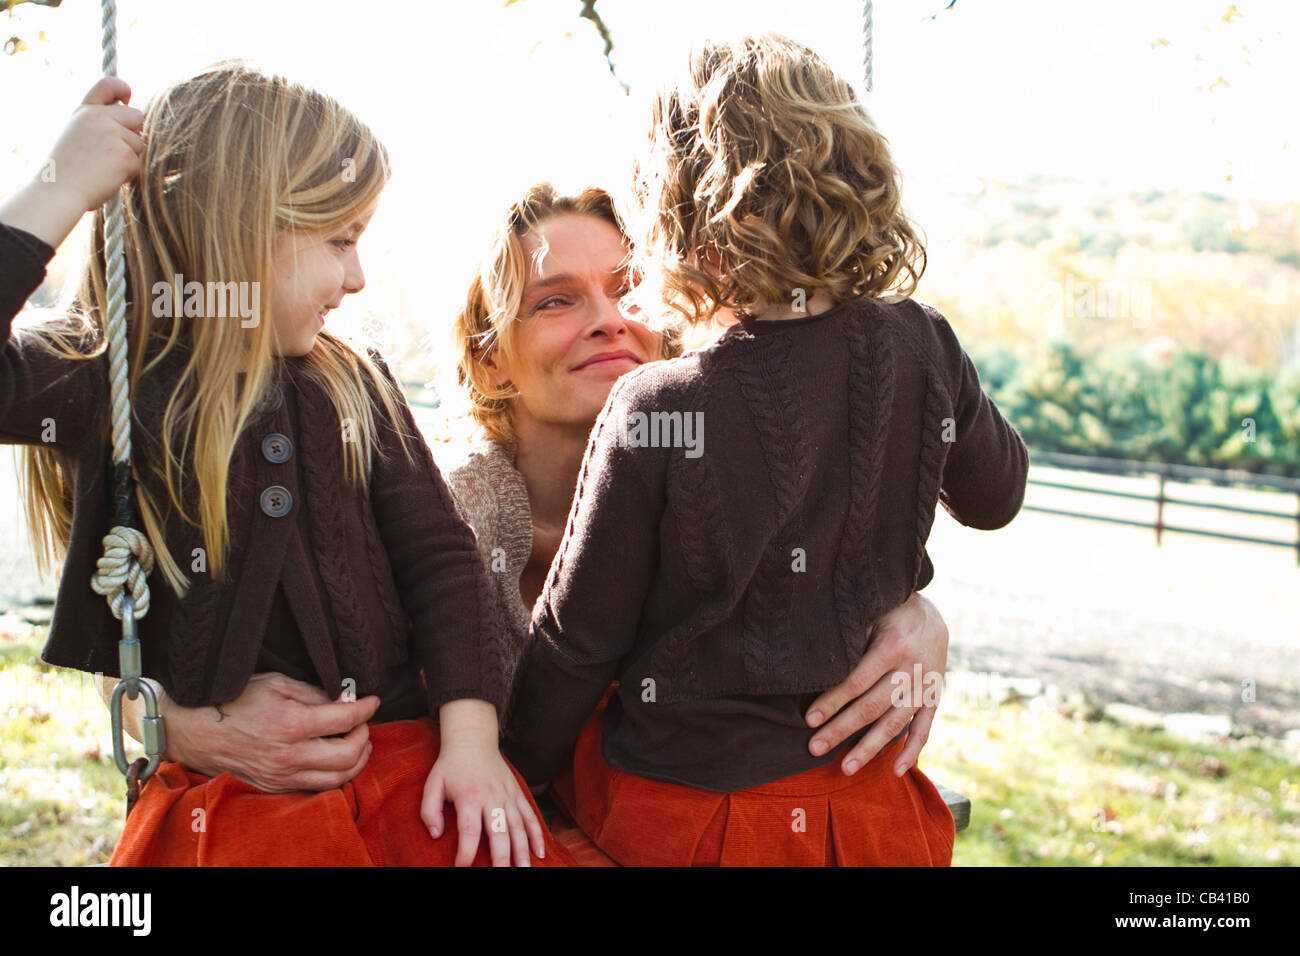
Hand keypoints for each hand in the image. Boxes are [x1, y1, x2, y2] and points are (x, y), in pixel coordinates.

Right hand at [0, 76, 144, 247]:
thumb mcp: (76, 135)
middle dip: (133, 134)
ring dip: (130, 158)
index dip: (122, 88)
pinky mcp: (124, 154)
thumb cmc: (66, 170)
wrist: (57, 191)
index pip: (107, 85)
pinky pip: (140, 162)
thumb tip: (128, 114)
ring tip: (104, 168)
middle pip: (137, 116)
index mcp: (84, 111)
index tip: (127, 97)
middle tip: (113, 153)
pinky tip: (108, 177)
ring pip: (140, 143)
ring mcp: (112, 134)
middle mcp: (98, 117)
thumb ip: (98, 123)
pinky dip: (129, 173)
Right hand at [103, 671, 381, 791]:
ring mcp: (282, 776)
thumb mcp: (276, 683)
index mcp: (292, 724)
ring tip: (358, 743)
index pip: (346, 719)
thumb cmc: (232, 700)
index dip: (366, 708)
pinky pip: (316, 788)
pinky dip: (335, 775)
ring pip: (338, 778)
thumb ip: (313, 693)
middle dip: (365, 737)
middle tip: (364, 723)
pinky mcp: (274, 787)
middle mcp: (290, 755)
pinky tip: (335, 760)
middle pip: (350, 754)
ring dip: (357, 761)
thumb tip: (343, 700)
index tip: (373, 701)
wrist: (193, 730)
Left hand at [422, 699, 545, 866]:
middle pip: (499, 832)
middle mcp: (492, 797)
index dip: (465, 853)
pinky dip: (537, 834)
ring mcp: (507, 795)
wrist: (473, 739)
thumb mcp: (433, 784)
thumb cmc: (450, 765)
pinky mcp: (517, 793)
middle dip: (501, 858)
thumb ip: (429, 810)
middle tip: (502, 875)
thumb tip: (436, 835)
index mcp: (469, 797)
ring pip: (519, 826)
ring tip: (524, 869)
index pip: (469, 831)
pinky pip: (530, 816)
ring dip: (522, 850)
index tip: (461, 869)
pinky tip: (539, 852)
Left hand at [805, 591, 948, 776]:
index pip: (857, 682)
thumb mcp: (870, 615)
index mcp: (894, 645)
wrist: (932, 612)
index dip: (832, 702)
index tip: (810, 720)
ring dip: (870, 748)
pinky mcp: (935, 697)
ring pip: (896, 724)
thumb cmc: (889, 612)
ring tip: (846, 768)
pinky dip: (912, 751)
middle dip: (841, 730)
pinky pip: (925, 728)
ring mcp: (926, 687)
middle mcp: (913, 669)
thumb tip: (818, 672)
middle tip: (815, 748)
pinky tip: (895, 771)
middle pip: (872, 707)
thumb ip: (852, 643)